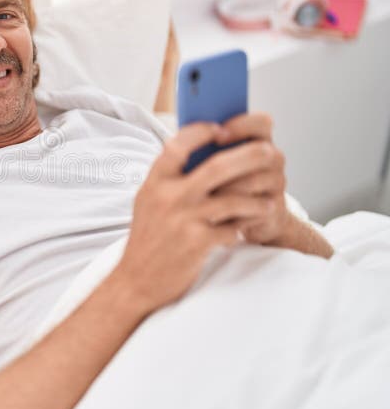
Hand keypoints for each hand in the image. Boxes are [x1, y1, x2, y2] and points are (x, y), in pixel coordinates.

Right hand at [116, 122, 278, 313]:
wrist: (137, 280)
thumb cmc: (149, 237)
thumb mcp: (149, 201)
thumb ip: (171, 178)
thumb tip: (205, 151)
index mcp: (154, 182)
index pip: (178, 145)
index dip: (201, 132)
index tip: (220, 128)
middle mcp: (168, 197)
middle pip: (218, 166)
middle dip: (250, 156)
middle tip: (270, 153)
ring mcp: (183, 220)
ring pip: (234, 199)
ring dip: (258, 199)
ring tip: (269, 201)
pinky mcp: (197, 244)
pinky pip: (233, 228)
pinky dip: (244, 227)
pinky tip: (249, 228)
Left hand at [208, 112, 292, 244]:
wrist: (238, 218)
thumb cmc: (216, 182)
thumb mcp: (209, 162)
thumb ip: (203, 147)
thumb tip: (182, 139)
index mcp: (257, 139)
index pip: (261, 122)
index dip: (242, 125)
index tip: (218, 135)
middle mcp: (272, 159)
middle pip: (263, 152)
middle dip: (233, 161)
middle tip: (208, 172)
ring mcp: (276, 183)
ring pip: (255, 181)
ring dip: (228, 189)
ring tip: (205, 196)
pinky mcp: (274, 208)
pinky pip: (256, 208)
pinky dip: (233, 211)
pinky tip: (215, 215)